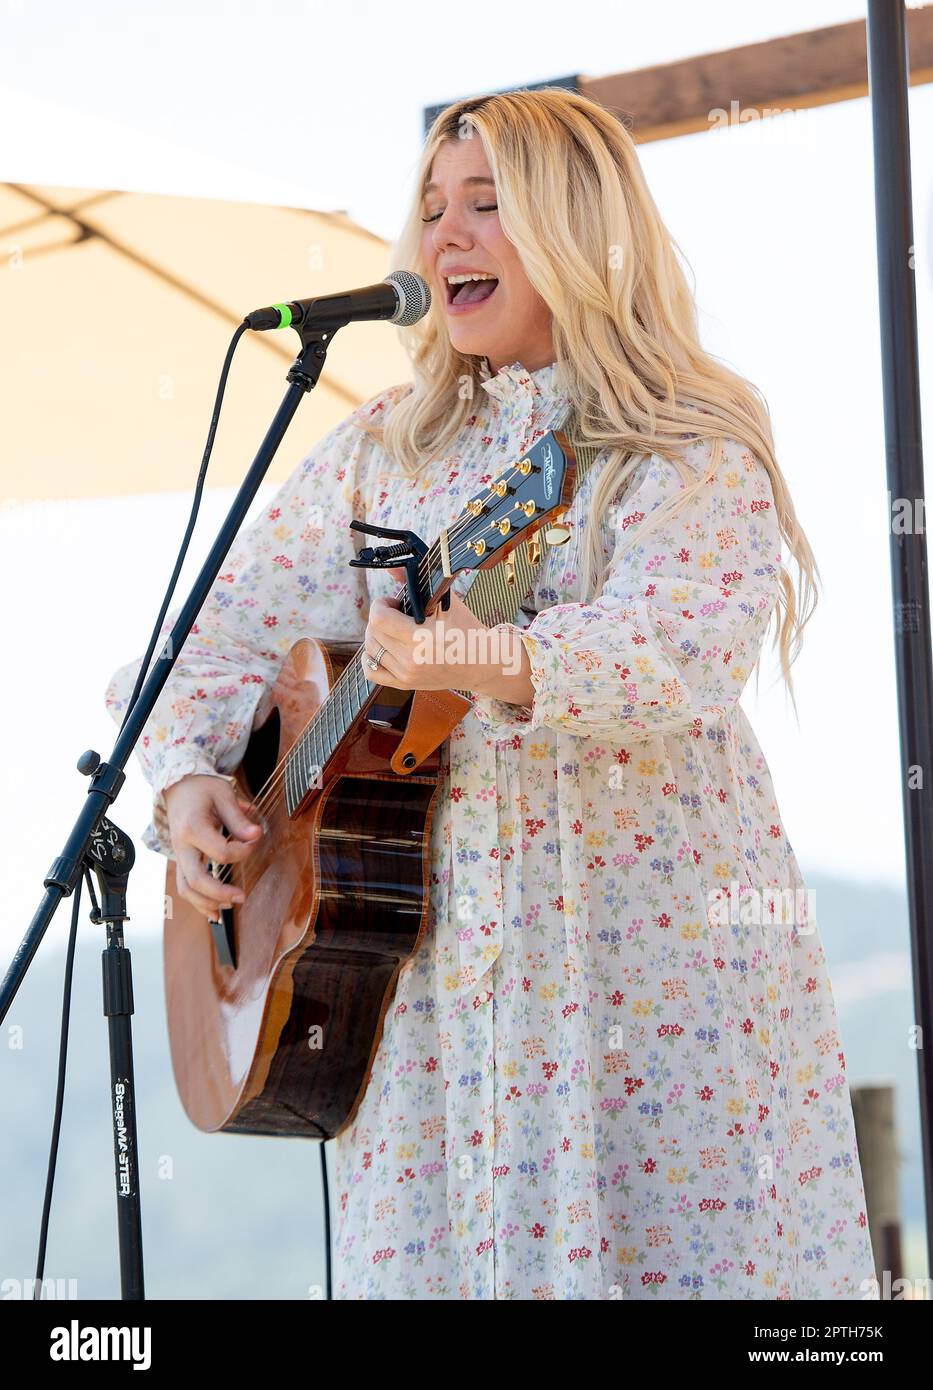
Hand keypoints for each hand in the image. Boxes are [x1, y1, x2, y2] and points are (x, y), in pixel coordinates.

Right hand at [163, 773, 262, 916]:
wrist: (178, 786)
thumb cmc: (202, 789)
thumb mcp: (223, 794)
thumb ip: (239, 818)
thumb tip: (256, 836)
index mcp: (193, 827)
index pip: (220, 852)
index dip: (243, 851)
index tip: (255, 840)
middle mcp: (182, 845)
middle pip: (196, 879)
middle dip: (220, 892)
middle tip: (242, 896)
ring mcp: (179, 855)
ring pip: (186, 889)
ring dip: (207, 902)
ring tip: (230, 906)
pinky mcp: (182, 860)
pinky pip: (185, 887)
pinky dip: (198, 902)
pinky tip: (214, 913)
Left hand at [362, 567, 535, 704]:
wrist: (482, 663)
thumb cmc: (466, 629)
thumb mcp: (444, 601)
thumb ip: (414, 582)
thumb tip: (391, 566)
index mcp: (422, 637)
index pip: (379, 619)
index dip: (381, 605)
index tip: (394, 602)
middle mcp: (412, 659)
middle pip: (372, 633)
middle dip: (380, 618)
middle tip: (396, 614)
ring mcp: (407, 674)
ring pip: (370, 650)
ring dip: (377, 635)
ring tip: (394, 629)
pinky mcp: (406, 684)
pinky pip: (372, 672)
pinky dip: (372, 658)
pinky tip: (386, 648)